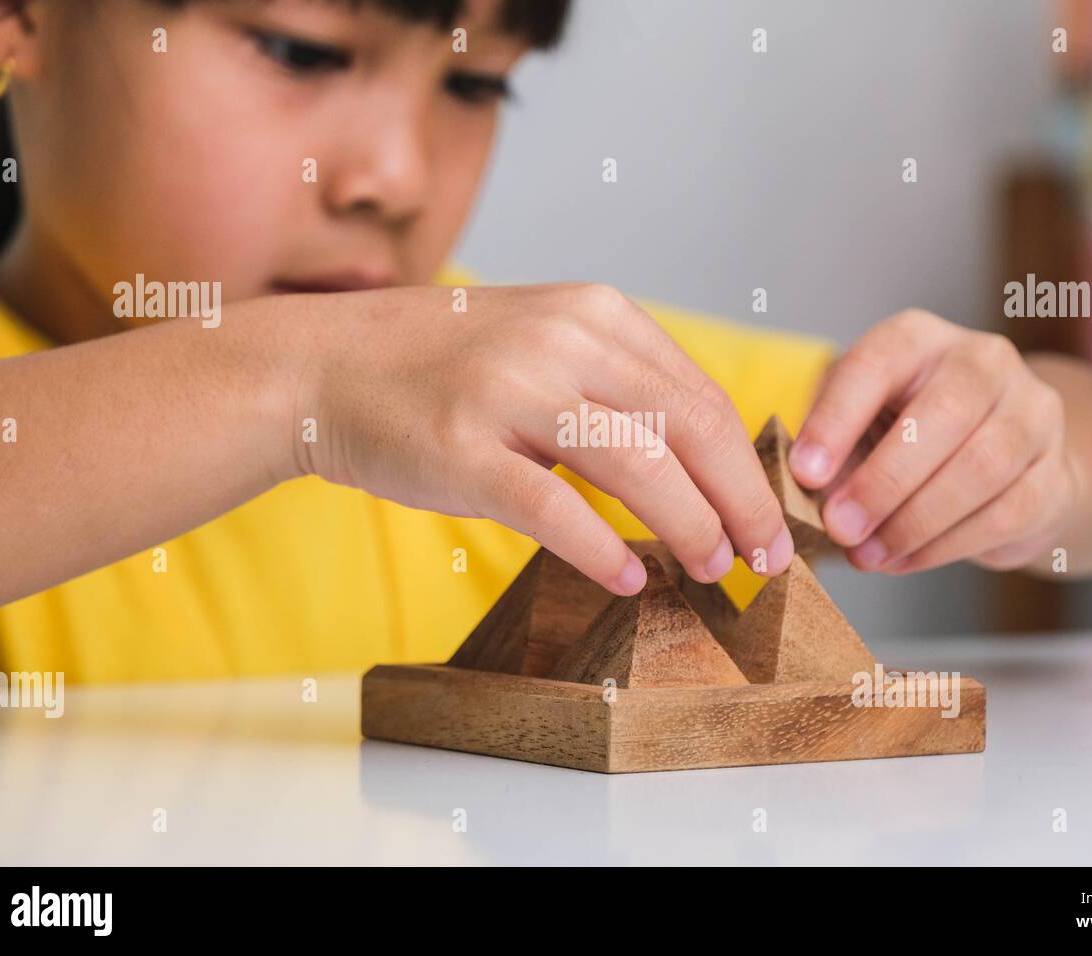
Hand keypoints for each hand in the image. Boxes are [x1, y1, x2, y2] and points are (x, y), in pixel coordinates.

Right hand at [282, 282, 794, 593]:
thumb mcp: (544, 344)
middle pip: (690, 430)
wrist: (325, 365)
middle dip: (740, 504)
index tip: (766, 518)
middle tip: (762, 560)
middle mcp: (562, 341)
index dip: (747, 467)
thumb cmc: (442, 367)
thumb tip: (704, 465)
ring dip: (691, 530)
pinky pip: (555, 510)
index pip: (702, 397)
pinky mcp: (462, 448)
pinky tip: (630, 579)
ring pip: (639, 468)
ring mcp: (510, 391)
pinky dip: (604, 550)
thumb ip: (619, 386)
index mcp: (594, 314)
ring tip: (712, 573)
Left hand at [787, 309, 1076, 573]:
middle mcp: (984, 361)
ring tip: (867, 554)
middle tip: (840, 528)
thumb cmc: (904, 436)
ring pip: (982, 466)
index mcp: (919, 339)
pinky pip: (1004, 513)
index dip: (838, 419)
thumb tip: (800, 492)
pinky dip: (945, 546)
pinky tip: (902, 560)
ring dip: (915, 520)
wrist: (1001, 463)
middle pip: (944, 414)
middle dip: (883, 480)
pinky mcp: (1053, 472)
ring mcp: (1032, 412)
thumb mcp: (857, 424)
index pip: (878, 363)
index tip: (805, 473)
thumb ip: (829, 448)